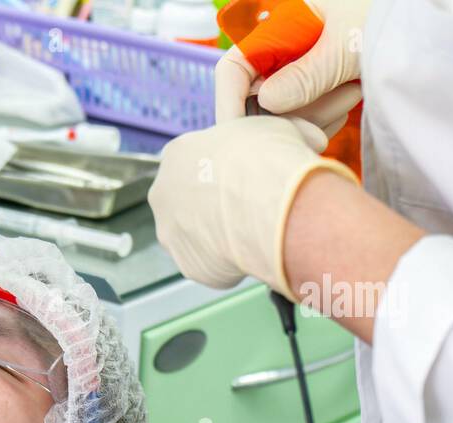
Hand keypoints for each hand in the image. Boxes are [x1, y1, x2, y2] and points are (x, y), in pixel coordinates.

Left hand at [148, 115, 357, 295]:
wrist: (270, 202)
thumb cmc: (268, 161)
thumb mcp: (268, 127)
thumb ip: (258, 137)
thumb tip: (288, 139)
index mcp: (177, 154)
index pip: (194, 165)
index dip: (222, 172)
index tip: (242, 179)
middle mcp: (163, 194)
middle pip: (187, 202)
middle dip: (214, 206)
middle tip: (247, 207)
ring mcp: (170, 233)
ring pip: (194, 236)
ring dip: (218, 235)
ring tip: (251, 230)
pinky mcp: (188, 265)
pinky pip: (208, 265)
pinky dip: (227, 262)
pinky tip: (249, 250)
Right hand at [215, 0, 371, 123]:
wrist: (415, 31)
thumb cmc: (386, 16)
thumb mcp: (346, 45)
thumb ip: (306, 75)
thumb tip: (267, 102)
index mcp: (279, 23)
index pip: (234, 67)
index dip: (230, 102)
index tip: (239, 136)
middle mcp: (282, 48)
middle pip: (259, 98)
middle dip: (287, 115)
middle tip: (325, 116)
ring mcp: (299, 70)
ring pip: (284, 112)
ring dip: (314, 114)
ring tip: (352, 91)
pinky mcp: (316, 88)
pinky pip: (305, 118)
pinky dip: (325, 118)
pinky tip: (350, 98)